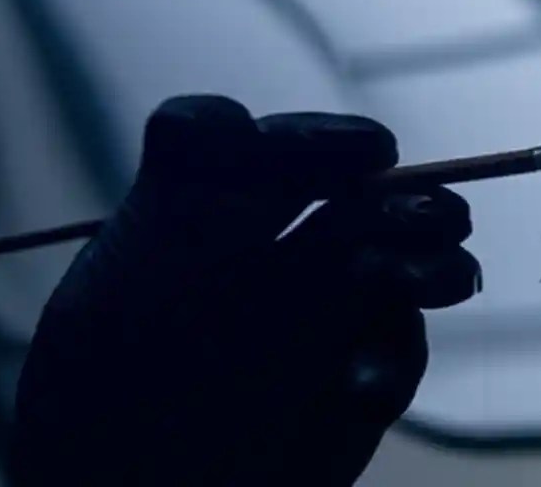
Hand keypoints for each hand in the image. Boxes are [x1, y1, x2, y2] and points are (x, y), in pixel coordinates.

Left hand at [11, 95, 480, 485]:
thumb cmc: (107, 418)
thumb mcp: (115, 300)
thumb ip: (173, 205)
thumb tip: (229, 122)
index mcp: (202, 226)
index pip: (253, 145)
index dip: (311, 138)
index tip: (365, 154)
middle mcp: (266, 255)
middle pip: (356, 192)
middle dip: (406, 197)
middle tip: (428, 218)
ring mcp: (319, 313)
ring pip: (401, 257)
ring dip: (430, 260)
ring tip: (433, 283)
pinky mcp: (355, 374)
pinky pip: (398, 348)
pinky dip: (394, 359)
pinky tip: (361, 389)